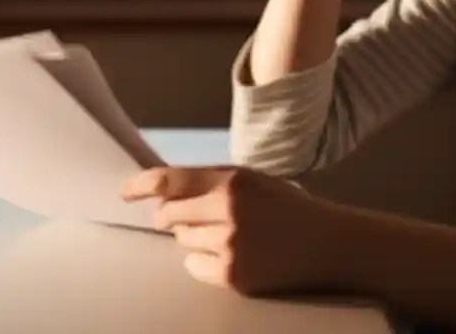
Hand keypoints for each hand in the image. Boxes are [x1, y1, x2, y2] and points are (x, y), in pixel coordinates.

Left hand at [121, 166, 330, 295]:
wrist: (329, 245)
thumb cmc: (286, 208)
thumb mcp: (252, 180)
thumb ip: (210, 181)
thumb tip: (162, 190)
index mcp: (232, 180)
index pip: (170, 180)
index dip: (141, 185)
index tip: (126, 192)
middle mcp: (227, 210)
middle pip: (169, 214)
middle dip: (170, 216)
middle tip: (187, 218)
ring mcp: (230, 245)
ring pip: (181, 241)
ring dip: (192, 238)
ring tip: (228, 235)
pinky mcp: (233, 275)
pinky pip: (193, 266)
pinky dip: (203, 262)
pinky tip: (232, 255)